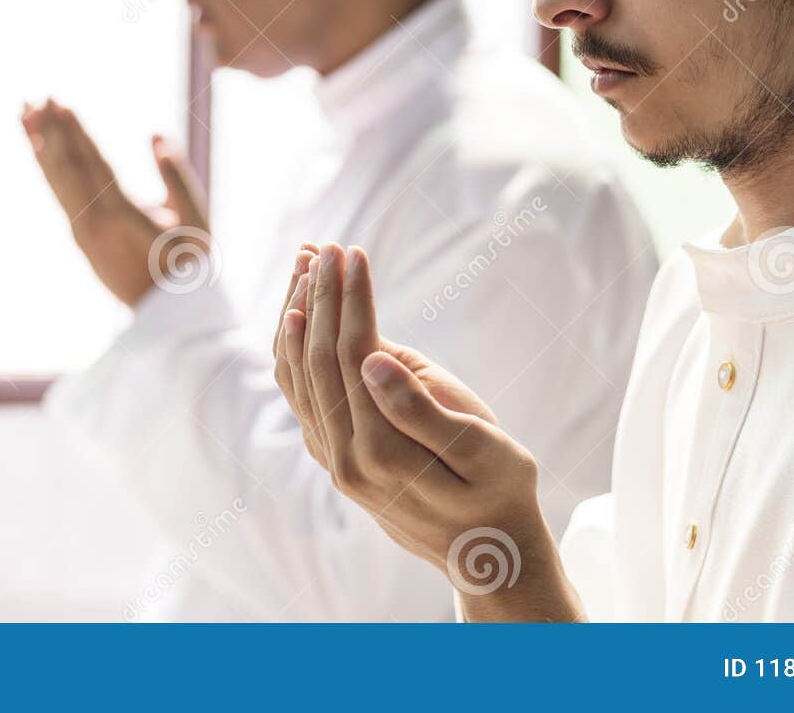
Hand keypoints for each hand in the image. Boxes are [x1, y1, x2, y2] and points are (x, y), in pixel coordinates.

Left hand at [20, 98, 210, 307]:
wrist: (171, 317)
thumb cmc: (190, 265)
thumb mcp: (196, 221)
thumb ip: (177, 177)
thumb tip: (154, 136)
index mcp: (123, 216)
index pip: (91, 162)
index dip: (73, 131)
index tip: (58, 101)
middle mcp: (94, 225)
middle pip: (64, 168)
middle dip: (49, 130)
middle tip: (34, 98)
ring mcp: (83, 235)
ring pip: (54, 182)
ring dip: (38, 146)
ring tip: (24, 115)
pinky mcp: (81, 240)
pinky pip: (59, 196)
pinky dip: (47, 169)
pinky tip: (38, 151)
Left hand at [271, 243, 585, 620]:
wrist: (486, 550)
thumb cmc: (499, 489)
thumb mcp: (481, 449)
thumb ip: (421, 407)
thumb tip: (369, 358)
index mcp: (382, 450)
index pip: (352, 354)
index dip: (350, 298)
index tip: (353, 251)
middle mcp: (343, 458)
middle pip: (316, 358)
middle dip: (320, 294)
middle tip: (323, 243)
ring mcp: (332, 460)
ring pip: (297, 374)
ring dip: (299, 313)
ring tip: (304, 263)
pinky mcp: (331, 456)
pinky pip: (298, 392)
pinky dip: (294, 346)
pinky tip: (297, 314)